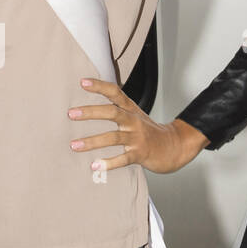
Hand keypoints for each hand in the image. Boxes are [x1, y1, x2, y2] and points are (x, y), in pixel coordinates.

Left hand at [68, 77, 208, 174]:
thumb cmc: (150, 132)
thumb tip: (90, 106)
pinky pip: (123, 158)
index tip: (82, 82)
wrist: (175, 147)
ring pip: (113, 137)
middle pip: (112, 112)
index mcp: (131, 110)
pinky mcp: (140, 154)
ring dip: (92, 141)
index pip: (115, 92)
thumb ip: (117, 109)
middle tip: (71, 114)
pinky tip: (95, 165)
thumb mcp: (135, 115)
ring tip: (74, 145)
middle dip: (91, 112)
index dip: (99, 86)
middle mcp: (133, 121)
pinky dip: (109, 162)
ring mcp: (137, 138)